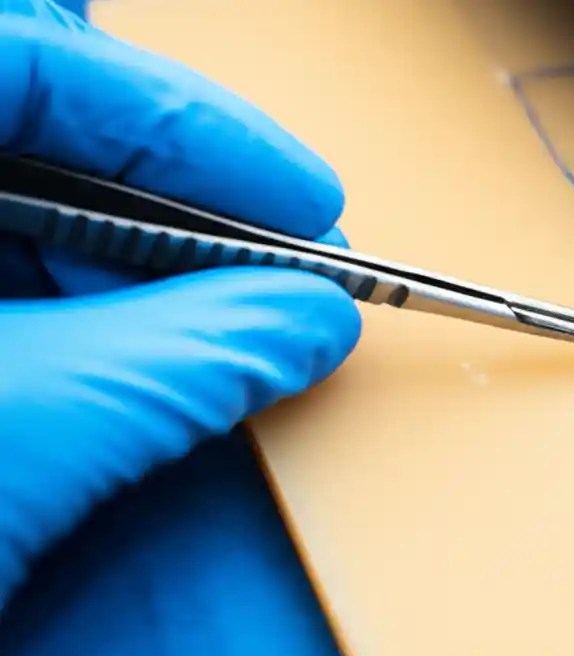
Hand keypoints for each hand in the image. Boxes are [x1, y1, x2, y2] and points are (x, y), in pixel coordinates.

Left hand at [0, 0, 360, 604]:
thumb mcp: (16, 435)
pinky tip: (144, 359)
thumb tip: (303, 318)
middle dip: (175, 199)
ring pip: (29, 212)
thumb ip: (182, 357)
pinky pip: (11, 285)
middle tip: (274, 265)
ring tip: (222, 327)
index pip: (30, 61)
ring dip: (143, 269)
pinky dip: (92, 317)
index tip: (298, 194)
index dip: (183, 119)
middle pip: (38, 130)